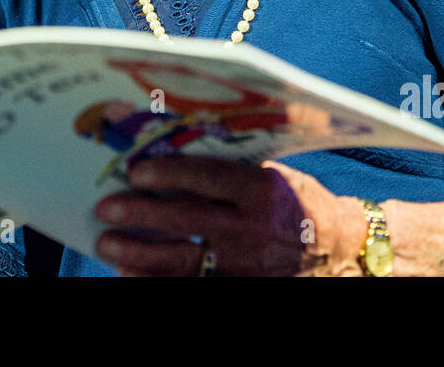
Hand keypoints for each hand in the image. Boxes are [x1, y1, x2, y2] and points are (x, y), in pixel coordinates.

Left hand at [92, 156, 367, 276]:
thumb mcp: (272, 176)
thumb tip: (170, 154)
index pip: (207, 180)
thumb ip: (229, 170)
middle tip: (106, 209)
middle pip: (185, 222)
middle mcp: (253, 230)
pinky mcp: (239, 289)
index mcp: (262, 192)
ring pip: (181, 263)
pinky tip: (130, 274)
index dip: (167, 175)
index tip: (135, 171)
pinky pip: (189, 288)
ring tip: (108, 244)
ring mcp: (245, 266)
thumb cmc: (298, 204)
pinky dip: (154, 282)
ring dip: (138, 254)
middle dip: (139, 215)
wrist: (337, 251)